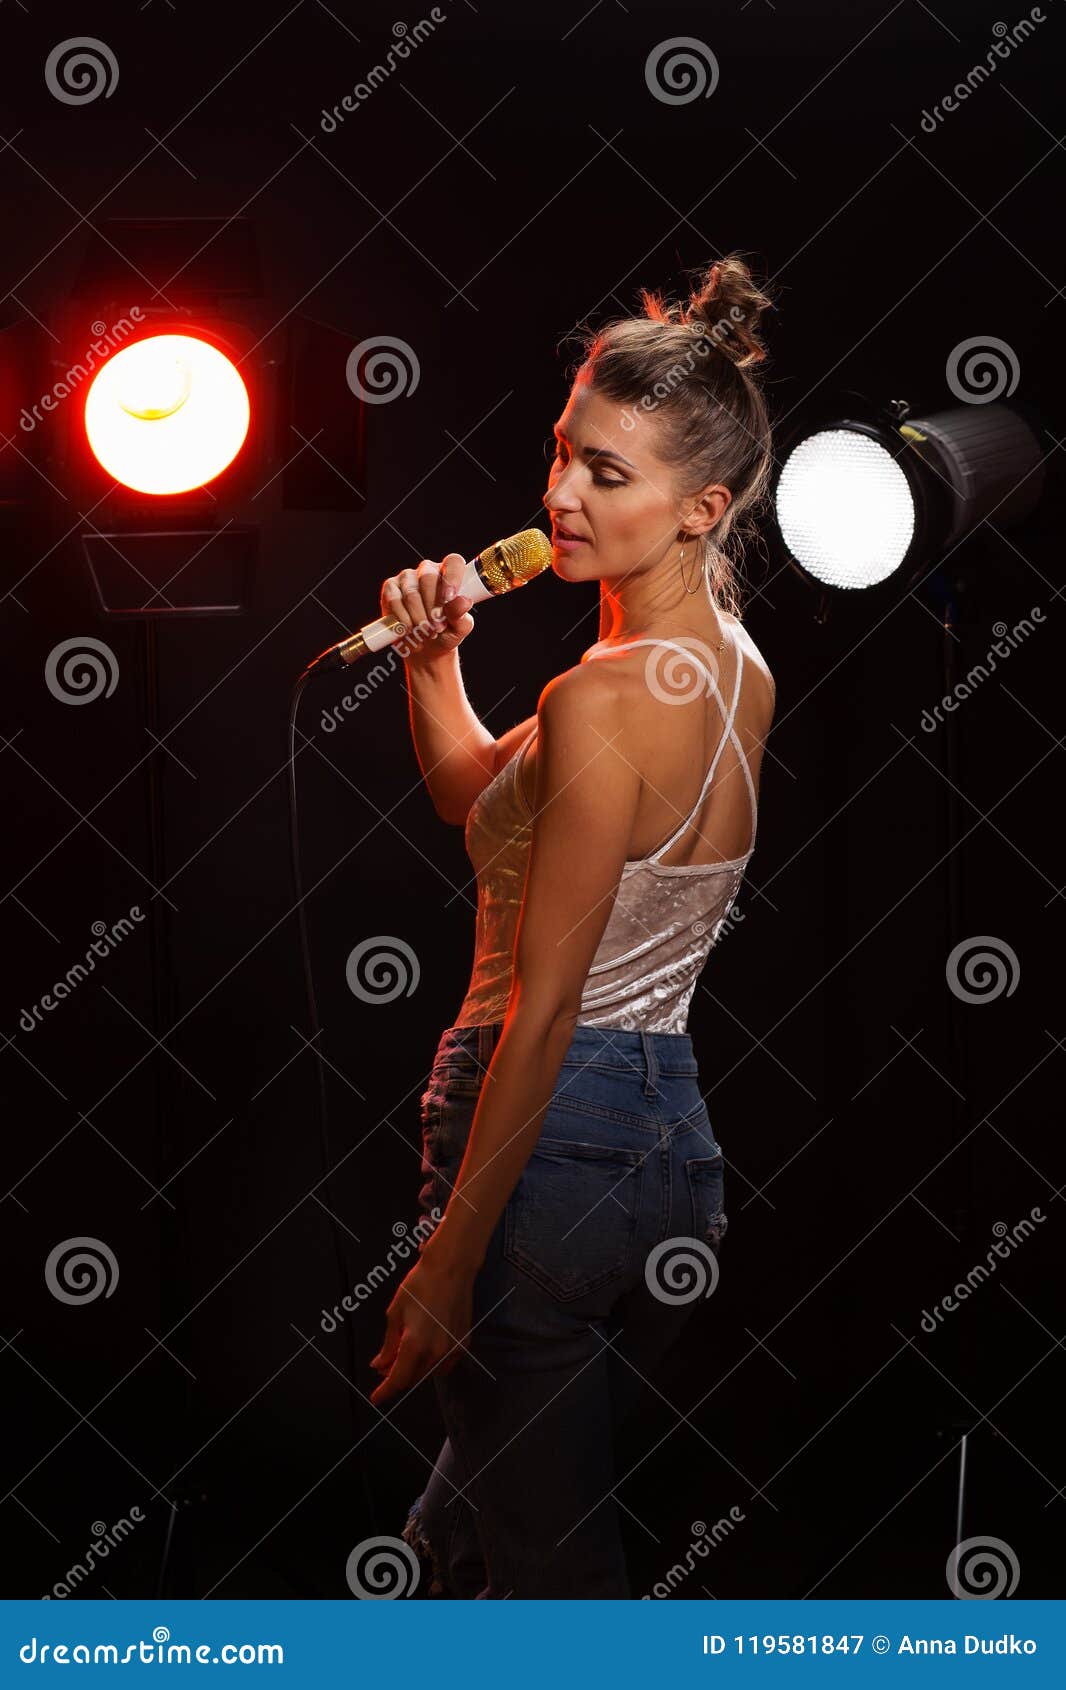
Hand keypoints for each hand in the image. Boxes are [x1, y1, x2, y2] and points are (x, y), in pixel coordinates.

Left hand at [368, 1249, 474, 1405]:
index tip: (376, 1399)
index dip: (385, 1392)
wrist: (451, 1269)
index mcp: (415, 1345)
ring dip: (414, 1370)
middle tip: (384, 1365)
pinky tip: (424, 1351)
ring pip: (429, 1373)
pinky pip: (444, 1364)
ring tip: (403, 1354)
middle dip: (397, 1376)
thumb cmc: (419, 1286)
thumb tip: (380, 1365)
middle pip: (413, 1379)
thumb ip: (389, 1345)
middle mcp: (436, 1353)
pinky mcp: (464, 1344)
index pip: (398, 1379)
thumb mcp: (395, 1314)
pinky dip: (431, 1364)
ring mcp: (452, 1350)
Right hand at [381, 554, 475, 668]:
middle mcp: (427, 570)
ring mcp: (407, 577)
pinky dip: (403, 619)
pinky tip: (409, 629)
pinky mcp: (390, 587)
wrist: (424, 648)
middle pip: (428, 578)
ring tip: (425, 632)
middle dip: (433, 607)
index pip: (453, 562)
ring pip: (412, 594)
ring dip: (419, 618)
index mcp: (449, 574)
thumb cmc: (445, 633)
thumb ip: (461, 615)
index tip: (450, 599)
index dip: (452, 577)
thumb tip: (463, 602)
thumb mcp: (458, 628)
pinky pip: (394, 601)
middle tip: (437, 628)